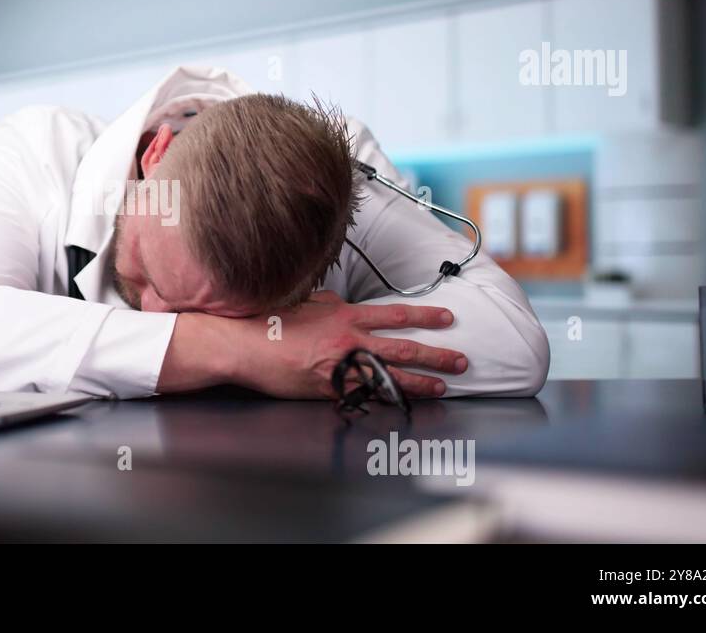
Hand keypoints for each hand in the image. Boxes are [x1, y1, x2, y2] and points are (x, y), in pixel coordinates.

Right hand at [230, 290, 465, 399]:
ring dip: (420, 383)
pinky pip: (364, 395)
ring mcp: (341, 369)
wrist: (244, 345)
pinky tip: (402, 404)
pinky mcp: (328, 391)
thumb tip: (351, 307)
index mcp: (346, 317)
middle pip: (403, 350)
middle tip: (461, 361)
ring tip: (442, 387)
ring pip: (390, 377)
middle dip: (436, 356)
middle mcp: (349, 342)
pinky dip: (385, 399)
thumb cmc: (271, 321)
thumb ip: (334, 306)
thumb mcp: (308, 302)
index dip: (426, 318)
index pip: (396, 316)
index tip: (448, 320)